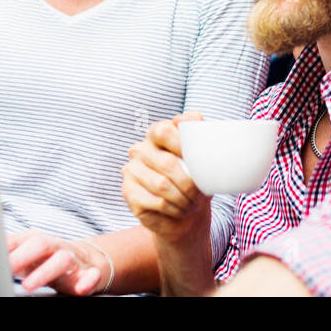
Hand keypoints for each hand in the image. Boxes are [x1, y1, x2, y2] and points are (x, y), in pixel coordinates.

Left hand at [6, 231, 109, 295]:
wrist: (86, 260)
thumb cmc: (46, 258)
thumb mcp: (26, 252)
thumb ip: (7, 250)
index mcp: (36, 240)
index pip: (19, 238)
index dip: (5, 246)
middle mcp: (54, 246)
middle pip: (40, 243)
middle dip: (23, 255)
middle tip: (6, 268)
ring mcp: (73, 259)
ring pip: (63, 260)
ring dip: (46, 271)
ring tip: (28, 285)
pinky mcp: (89, 274)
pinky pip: (92, 275)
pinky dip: (87, 280)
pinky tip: (80, 289)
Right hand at [121, 111, 210, 244]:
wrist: (184, 212)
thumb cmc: (194, 180)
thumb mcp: (202, 157)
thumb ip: (199, 135)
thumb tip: (197, 118)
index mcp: (156, 133)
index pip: (163, 131)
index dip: (181, 144)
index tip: (198, 161)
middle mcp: (140, 149)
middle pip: (166, 162)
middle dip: (189, 183)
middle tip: (200, 195)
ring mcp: (131, 169)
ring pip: (162, 185)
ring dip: (183, 199)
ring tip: (192, 205)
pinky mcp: (128, 191)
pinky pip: (156, 201)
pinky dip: (173, 209)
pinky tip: (178, 210)